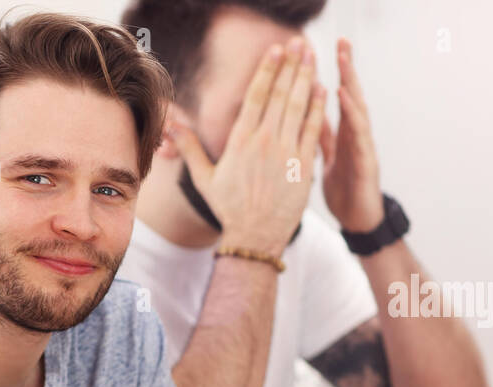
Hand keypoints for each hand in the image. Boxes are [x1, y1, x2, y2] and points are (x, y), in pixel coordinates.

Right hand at [168, 36, 325, 257]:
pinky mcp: (302, 167)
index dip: (267, 71)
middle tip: (298, 43)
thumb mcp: (204, 178)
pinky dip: (318, 109)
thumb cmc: (229, 208)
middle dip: (290, 66)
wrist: (254, 236)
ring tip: (312, 58)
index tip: (275, 50)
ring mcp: (285, 154)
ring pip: (298, 108)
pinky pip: (313, 131)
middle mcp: (264, 143)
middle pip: (279, 95)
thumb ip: (189, 148)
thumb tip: (169, 126)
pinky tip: (322, 90)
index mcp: (240, 142)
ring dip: (306, 80)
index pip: (256, 97)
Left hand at [318, 38, 383, 232]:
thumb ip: (323, 135)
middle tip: (341, 42)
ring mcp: (364, 147)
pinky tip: (346, 100)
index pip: (339, 98)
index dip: (333, 75)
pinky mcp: (367, 163)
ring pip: (359, 111)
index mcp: (344, 134)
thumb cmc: (344, 189)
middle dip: (347, 69)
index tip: (324, 50)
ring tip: (344, 64)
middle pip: (352, 96)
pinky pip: (359, 136)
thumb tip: (311, 113)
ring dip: (353, 86)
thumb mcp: (328, 158)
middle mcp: (355, 136)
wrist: (357, 221)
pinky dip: (353, 116)